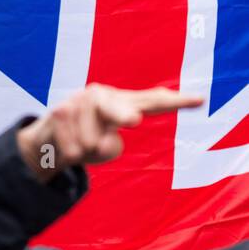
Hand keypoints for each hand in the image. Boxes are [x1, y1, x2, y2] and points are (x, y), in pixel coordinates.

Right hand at [16, 85, 201, 180]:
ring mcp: (80, 101)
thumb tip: (97, 143)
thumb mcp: (106, 147)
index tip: (201, 100)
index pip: (153, 102)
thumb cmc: (86, 142)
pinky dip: (73, 154)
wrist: (48, 140)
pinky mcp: (60, 111)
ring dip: (87, 151)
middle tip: (133, 121)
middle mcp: (103, 95)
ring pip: (93, 141)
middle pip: (120, 109)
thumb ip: (111, 146)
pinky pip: (75, 146)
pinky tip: (69, 148)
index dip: (177, 102)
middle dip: (124, 114)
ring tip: (81, 146)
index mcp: (122, 101)